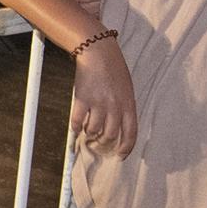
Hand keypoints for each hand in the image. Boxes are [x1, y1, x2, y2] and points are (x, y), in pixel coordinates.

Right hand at [68, 41, 136, 155]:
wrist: (98, 52)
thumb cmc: (114, 69)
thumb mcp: (126, 88)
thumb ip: (124, 107)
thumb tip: (118, 127)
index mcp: (128, 104)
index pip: (130, 133)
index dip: (125, 148)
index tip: (120, 155)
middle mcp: (115, 106)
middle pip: (110, 136)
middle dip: (103, 142)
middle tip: (98, 141)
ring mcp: (98, 104)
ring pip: (93, 131)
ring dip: (90, 133)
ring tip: (88, 129)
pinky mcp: (82, 99)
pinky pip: (77, 121)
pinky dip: (76, 127)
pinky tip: (76, 126)